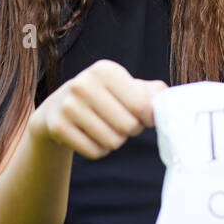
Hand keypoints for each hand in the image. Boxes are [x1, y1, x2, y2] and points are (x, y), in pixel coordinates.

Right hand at [29, 59, 167, 158]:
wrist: (58, 107)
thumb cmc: (105, 97)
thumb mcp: (127, 86)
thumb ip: (152, 92)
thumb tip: (165, 102)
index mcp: (104, 70)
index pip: (141, 105)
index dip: (147, 117)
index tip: (143, 116)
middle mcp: (83, 84)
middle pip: (127, 126)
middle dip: (130, 130)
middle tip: (121, 123)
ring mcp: (68, 106)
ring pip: (112, 142)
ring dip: (115, 141)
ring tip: (106, 129)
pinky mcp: (58, 128)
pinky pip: (95, 152)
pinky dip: (99, 150)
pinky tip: (91, 137)